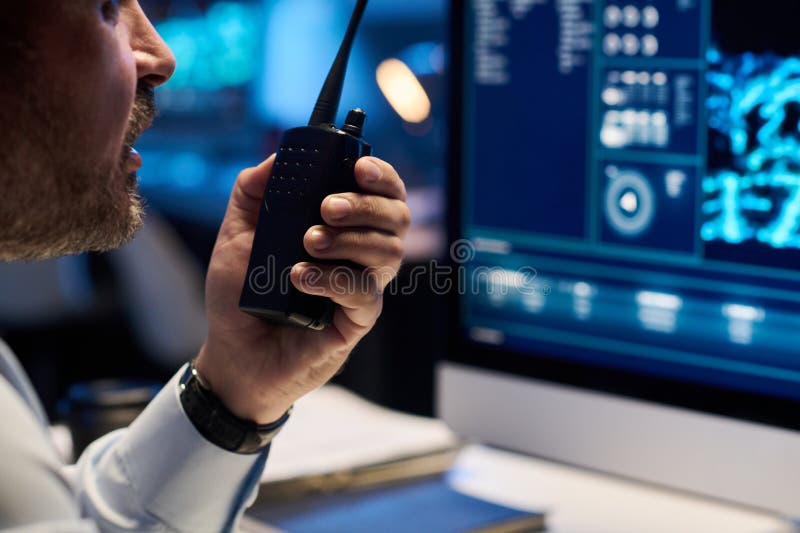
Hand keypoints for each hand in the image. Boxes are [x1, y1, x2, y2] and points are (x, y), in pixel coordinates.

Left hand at [196, 156, 409, 422]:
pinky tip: (300, 277)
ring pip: (389, 252)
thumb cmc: (240, 294)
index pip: (383, 193)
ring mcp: (362, 288)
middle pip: (397, 217)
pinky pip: (365, 293)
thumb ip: (254, 191)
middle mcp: (361, 254)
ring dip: (350, 240)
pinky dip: (334, 279)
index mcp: (342, 228)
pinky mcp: (357, 321)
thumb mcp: (236, 234)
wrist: (231, 352)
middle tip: (327, 208)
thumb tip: (278, 156)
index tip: (358, 166)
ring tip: (307, 243)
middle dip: (366, 205)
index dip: (381, 175)